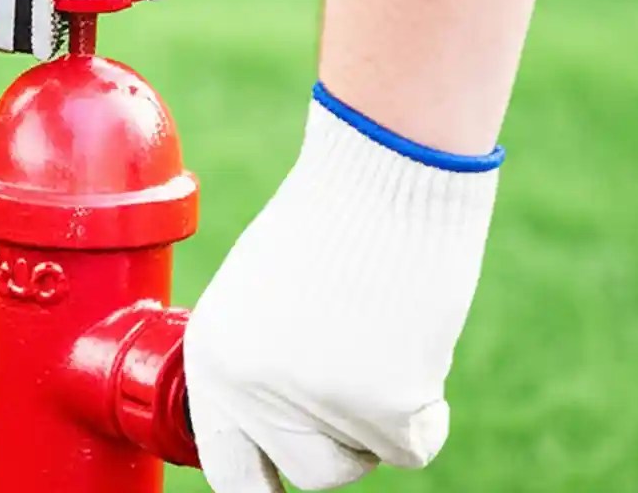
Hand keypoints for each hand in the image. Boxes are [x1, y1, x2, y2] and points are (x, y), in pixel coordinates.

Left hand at [184, 89, 500, 490]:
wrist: (385, 175)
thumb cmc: (334, 223)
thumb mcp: (263, 297)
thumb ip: (263, 365)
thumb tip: (282, 433)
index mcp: (212, 357)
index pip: (227, 466)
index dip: (265, 477)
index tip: (287, 477)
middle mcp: (248, 389)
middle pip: (307, 472)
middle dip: (340, 443)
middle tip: (360, 388)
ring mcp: (310, 401)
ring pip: (362, 458)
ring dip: (381, 420)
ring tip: (379, 338)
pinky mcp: (379, 405)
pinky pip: (413, 445)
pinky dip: (425, 408)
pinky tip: (413, 342)